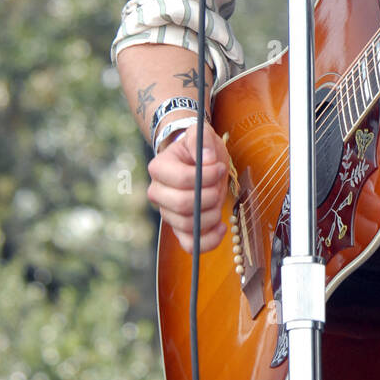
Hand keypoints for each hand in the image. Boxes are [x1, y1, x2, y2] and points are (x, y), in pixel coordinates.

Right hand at [147, 120, 230, 253]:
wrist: (199, 163)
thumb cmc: (200, 149)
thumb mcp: (201, 134)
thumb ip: (202, 139)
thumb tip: (208, 159)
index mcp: (159, 168)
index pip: (182, 179)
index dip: (206, 176)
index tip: (219, 168)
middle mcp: (158, 193)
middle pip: (183, 204)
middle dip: (209, 196)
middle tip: (219, 186)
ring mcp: (167, 213)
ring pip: (189, 225)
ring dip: (212, 214)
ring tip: (219, 198)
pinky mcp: (179, 229)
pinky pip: (190, 245)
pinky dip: (208, 241)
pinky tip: (222, 227)